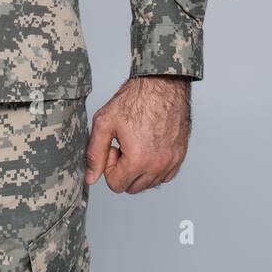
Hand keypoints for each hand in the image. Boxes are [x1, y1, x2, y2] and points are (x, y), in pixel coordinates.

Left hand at [84, 76, 191, 193]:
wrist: (162, 84)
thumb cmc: (135, 99)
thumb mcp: (104, 122)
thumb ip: (95, 154)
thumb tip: (91, 178)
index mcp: (138, 160)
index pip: (116, 185)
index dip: (109, 165)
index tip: (113, 146)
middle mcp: (158, 165)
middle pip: (132, 187)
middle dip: (123, 170)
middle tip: (123, 145)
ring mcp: (172, 162)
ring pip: (148, 183)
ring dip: (138, 169)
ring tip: (136, 143)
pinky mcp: (180, 156)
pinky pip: (164, 176)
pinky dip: (154, 167)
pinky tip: (148, 146)